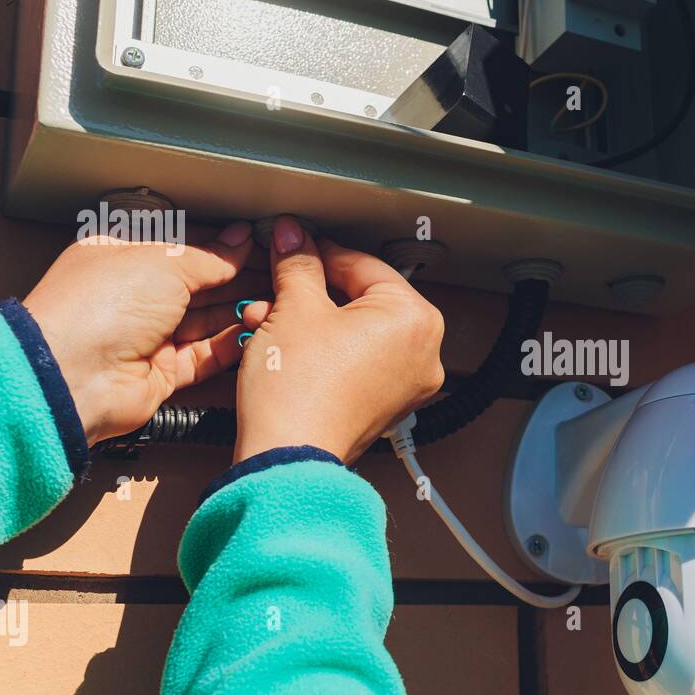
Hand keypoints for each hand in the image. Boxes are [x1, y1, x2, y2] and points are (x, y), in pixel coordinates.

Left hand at [24, 222, 270, 445]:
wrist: (73, 375)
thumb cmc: (99, 305)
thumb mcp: (164, 263)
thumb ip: (210, 256)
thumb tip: (241, 240)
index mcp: (122, 256)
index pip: (182, 245)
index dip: (221, 244)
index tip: (258, 242)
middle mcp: (134, 296)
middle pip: (198, 284)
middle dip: (238, 277)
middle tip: (278, 270)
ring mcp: (148, 335)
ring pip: (206, 319)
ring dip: (239, 309)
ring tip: (277, 298)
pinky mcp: (162, 371)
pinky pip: (205, 355)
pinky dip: (232, 344)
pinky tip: (258, 329)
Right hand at [234, 216, 444, 464]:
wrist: (287, 457)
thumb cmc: (300, 391)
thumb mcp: (294, 308)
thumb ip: (299, 264)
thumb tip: (295, 237)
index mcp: (416, 318)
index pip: (365, 265)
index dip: (321, 252)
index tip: (295, 246)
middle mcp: (424, 352)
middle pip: (362, 299)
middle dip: (311, 291)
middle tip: (279, 283)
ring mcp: (407, 383)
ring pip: (355, 331)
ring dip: (310, 319)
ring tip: (270, 317)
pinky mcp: (385, 405)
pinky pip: (356, 361)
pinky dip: (324, 349)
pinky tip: (284, 344)